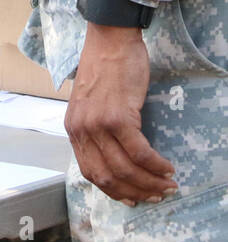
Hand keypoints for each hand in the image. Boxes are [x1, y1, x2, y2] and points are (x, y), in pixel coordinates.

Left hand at [64, 23, 176, 205]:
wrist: (108, 42)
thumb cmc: (104, 71)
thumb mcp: (90, 106)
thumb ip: (96, 131)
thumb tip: (116, 158)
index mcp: (73, 130)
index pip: (90, 172)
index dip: (114, 191)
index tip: (133, 199)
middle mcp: (81, 130)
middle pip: (107, 176)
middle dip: (134, 192)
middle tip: (156, 196)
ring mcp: (98, 125)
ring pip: (125, 168)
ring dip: (150, 183)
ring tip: (167, 185)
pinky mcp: (118, 117)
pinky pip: (139, 152)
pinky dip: (155, 165)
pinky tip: (167, 168)